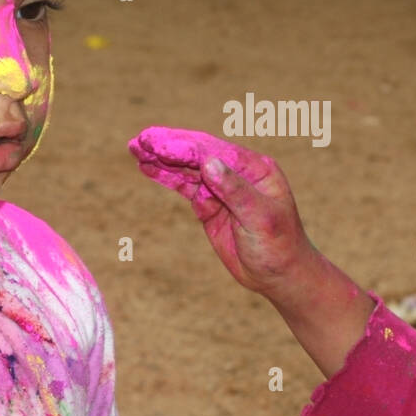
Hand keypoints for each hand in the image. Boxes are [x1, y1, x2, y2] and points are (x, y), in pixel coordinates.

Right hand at [128, 127, 317, 300]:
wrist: (281, 275)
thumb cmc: (279, 245)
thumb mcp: (260, 217)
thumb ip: (235, 190)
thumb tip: (208, 163)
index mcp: (255, 169)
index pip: (214, 151)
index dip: (184, 147)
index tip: (158, 144)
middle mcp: (237, 173)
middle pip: (197, 153)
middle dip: (167, 146)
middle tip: (140, 139)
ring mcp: (221, 189)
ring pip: (187, 169)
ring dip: (161, 159)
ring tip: (135, 148)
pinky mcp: (210, 206)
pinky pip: (185, 187)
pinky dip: (166, 177)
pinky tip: (148, 168)